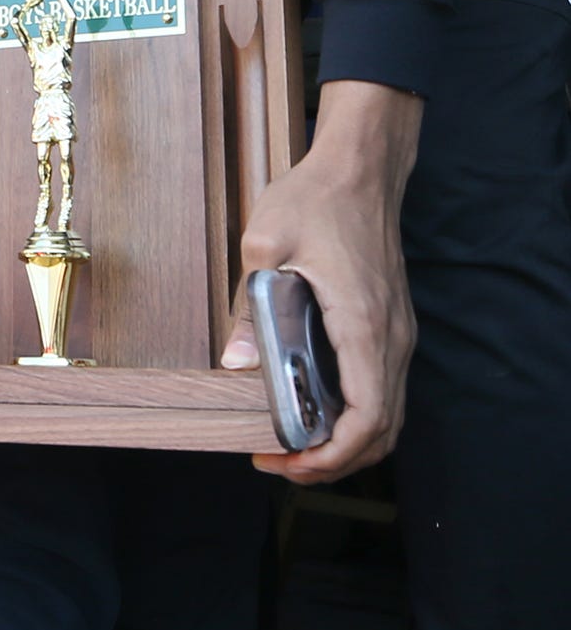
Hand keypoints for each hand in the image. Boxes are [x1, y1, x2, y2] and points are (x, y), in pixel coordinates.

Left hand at [222, 79, 421, 482]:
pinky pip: (381, 387)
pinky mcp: (389, 325)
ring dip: (345, 440)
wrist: (360, 168)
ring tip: (292, 442)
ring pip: (387, 414)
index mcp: (364, 326)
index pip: (367, 419)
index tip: (287, 460)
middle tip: (279, 461)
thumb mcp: (266, 245)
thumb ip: (250, 308)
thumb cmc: (315, 199)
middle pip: (382, 430)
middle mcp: (391, 339)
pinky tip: (313, 406)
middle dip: (334, 460)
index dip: (331, 455)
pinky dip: (354, 413)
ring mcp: (396, 333)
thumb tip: (233, 363)